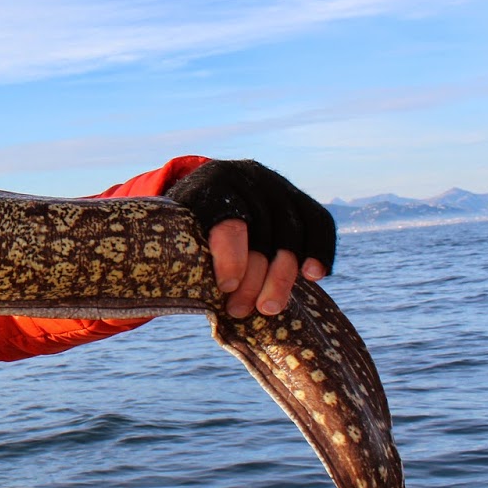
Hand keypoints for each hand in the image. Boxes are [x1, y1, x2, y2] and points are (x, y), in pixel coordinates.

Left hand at [165, 160, 335, 317]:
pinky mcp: (298, 197)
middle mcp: (247, 177)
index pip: (227, 217)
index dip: (230, 253)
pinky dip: (320, 250)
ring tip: (270, 307)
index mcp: (210, 182)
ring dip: (284, 274)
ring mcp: (276, 184)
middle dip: (255, 275)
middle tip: (242, 310)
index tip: (226, 285)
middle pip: (262, 229)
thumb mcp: (174, 230)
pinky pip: (319, 222)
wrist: (206, 193)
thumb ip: (178, 252)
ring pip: (292, 231)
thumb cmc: (184, 224)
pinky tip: (313, 277)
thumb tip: (167, 297)